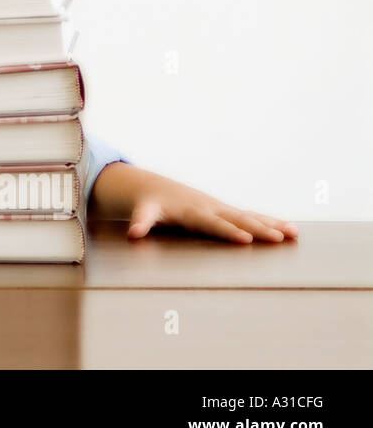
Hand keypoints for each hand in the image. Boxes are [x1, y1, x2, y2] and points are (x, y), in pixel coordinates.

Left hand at [126, 172, 298, 243]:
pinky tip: (291, 231)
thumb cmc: (150, 204)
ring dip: (272, 225)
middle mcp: (211, 208)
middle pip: (237, 220)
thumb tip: (133, 233)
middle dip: (258, 229)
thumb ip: (140, 221)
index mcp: (192, 212)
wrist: (155, 188)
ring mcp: (221, 208)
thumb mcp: (143, 211)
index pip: (213, 223)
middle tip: (279, 239)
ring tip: (294, 234)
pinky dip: (271, 222)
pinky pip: (252, 217)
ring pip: (250, 217)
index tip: (246, 240)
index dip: (229, 231)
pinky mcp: (227, 211)